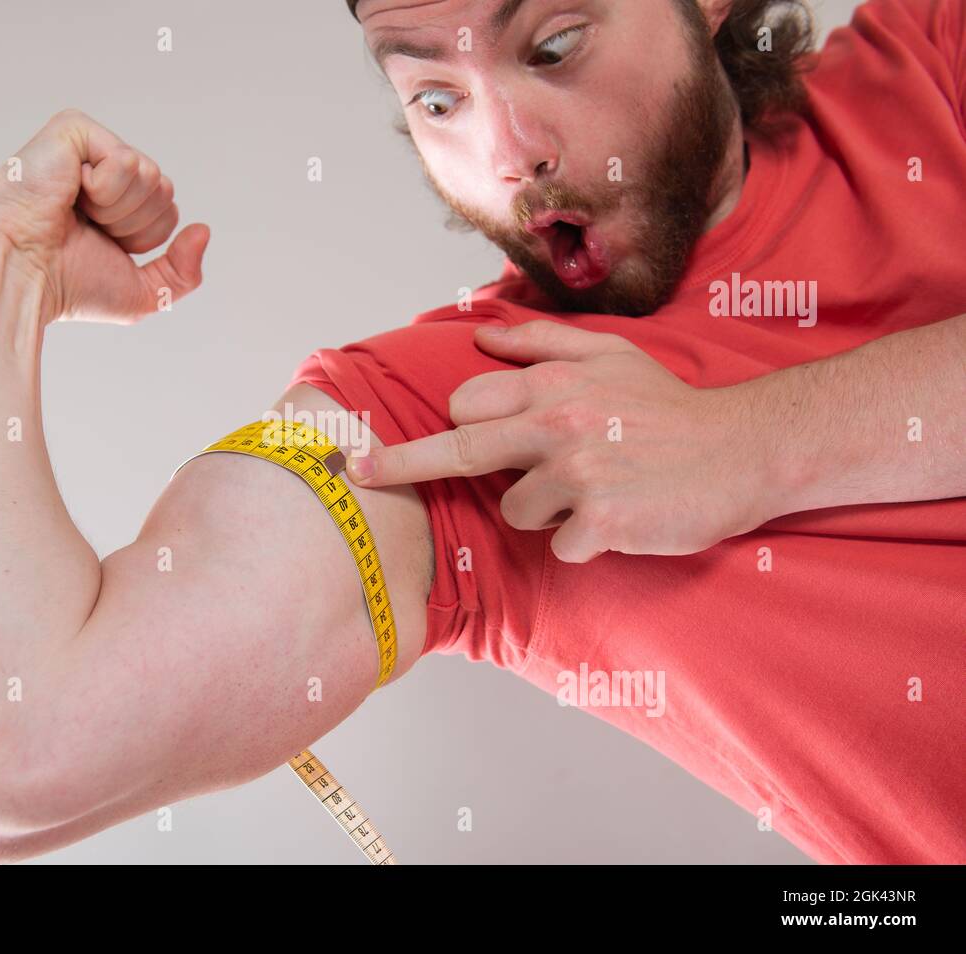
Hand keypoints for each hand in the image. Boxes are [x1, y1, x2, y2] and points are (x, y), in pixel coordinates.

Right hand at [0, 108, 209, 323]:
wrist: (22, 274)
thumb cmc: (67, 285)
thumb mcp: (140, 293)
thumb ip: (182, 272)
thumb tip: (203, 231)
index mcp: (114, 202)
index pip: (166, 210)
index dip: (142, 238)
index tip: (98, 244)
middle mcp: (101, 170)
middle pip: (164, 189)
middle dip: (133, 222)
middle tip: (85, 228)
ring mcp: (87, 146)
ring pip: (150, 174)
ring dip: (117, 209)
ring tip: (74, 211)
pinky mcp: (74, 129)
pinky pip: (127, 159)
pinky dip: (104, 189)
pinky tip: (69, 193)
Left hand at [346, 320, 782, 562]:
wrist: (743, 450)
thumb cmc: (669, 406)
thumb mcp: (611, 354)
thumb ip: (542, 344)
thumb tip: (481, 335)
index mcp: (555, 384)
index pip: (467, 405)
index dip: (444, 426)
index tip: (386, 443)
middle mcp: (559, 424)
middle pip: (459, 451)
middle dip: (401, 464)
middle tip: (357, 472)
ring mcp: (581, 474)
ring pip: (514, 510)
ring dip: (540, 511)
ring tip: (589, 493)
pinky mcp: (604, 522)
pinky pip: (559, 546)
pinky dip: (580, 542)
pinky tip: (614, 521)